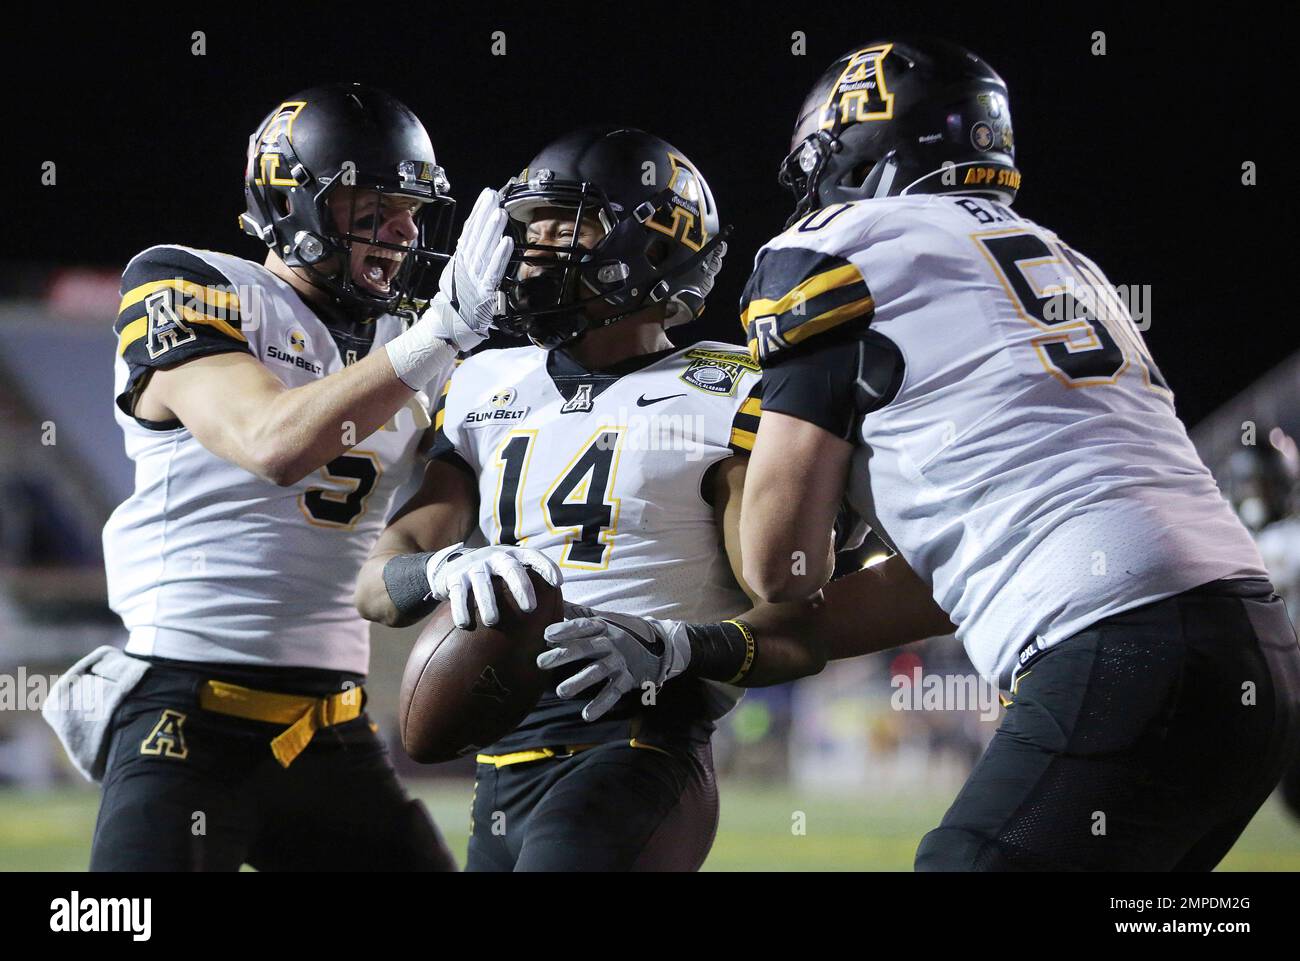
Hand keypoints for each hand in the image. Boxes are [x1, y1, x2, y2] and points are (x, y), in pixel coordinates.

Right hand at [422, 188, 513, 350]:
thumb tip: (471, 235)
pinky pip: (493, 271)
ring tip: (500, 213)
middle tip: (493, 196)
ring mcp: (474, 277)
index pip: (470, 230)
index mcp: (461, 259)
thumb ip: (465, 254)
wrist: (447, 326)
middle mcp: (466, 265)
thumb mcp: (457, 272)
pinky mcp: (483, 291)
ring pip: (484, 250)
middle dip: (485, 214)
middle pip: (477, 236)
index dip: (478, 211)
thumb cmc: (455, 301)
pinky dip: (499, 256)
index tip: (487, 195)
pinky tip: (506, 242)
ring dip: (492, 231)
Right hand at [426, 543, 560, 628]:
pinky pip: (458, 593)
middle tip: (530, 608)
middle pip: (510, 568)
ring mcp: (473, 566)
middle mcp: (493, 557)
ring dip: (488, 602)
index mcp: (511, 556)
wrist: (450, 566)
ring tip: (493, 621)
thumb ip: (527, 585)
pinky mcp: (454, 577)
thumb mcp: (507, 572)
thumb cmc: (491, 576)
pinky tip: (465, 624)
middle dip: (521, 586)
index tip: (558, 582)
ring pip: (482, 582)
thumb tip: (557, 616)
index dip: (546, 566)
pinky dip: (461, 609)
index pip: (532, 556)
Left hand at [537, 604, 689, 720]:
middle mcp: (611, 643)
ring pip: (599, 671)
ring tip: (561, 691)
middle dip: (564, 655)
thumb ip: (577, 613)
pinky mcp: (627, 679)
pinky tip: (586, 715)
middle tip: (541, 663)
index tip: (546, 635)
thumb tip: (553, 596)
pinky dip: (601, 705)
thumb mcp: (602, 619)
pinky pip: (613, 692)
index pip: (582, 626)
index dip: (565, 630)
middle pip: (587, 647)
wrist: (657, 646)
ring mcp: (620, 662)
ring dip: (579, 681)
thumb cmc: (620, 632)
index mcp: (602, 627)